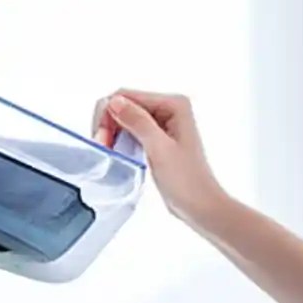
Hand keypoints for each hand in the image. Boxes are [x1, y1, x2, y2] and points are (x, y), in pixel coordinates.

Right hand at [92, 90, 230, 232]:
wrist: (200, 206)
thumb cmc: (187, 181)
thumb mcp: (159, 149)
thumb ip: (138, 122)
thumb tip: (114, 101)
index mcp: (174, 104)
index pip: (127, 95)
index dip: (108, 114)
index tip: (102, 140)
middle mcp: (170, 107)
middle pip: (124, 104)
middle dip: (109, 123)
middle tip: (104, 147)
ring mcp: (164, 121)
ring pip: (125, 117)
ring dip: (112, 132)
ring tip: (109, 152)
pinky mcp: (158, 136)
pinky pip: (131, 129)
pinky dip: (120, 138)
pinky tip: (118, 152)